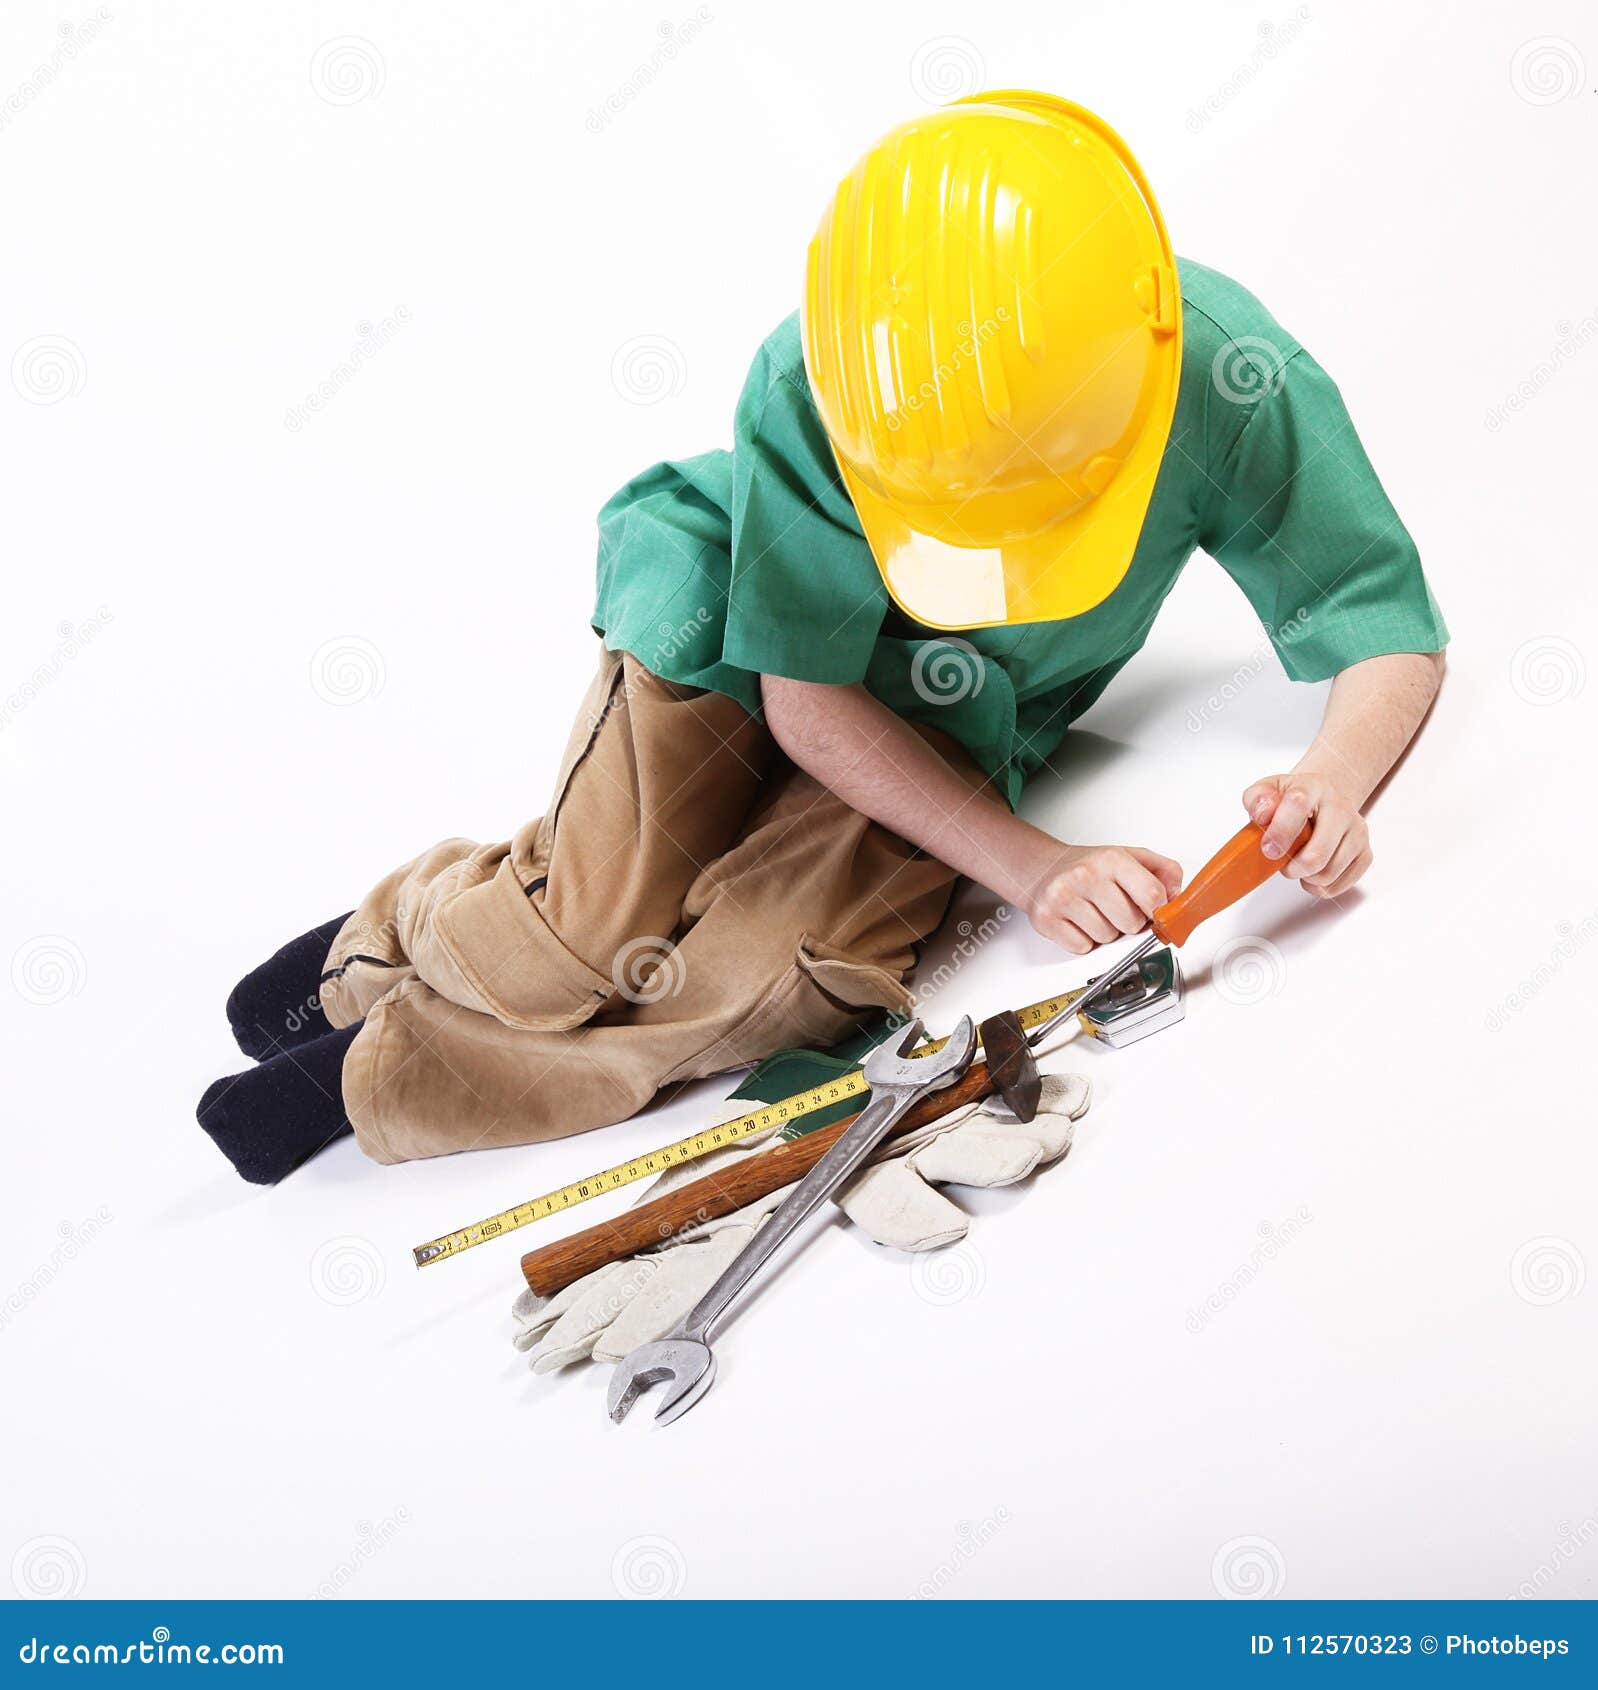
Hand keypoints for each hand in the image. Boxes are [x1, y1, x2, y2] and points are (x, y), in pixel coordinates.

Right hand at [1026, 844, 1182, 955]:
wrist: (1044, 868)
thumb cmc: (1088, 867)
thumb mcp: (1129, 857)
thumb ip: (1163, 871)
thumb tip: (1178, 896)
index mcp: (1111, 859)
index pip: (1151, 895)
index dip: (1157, 911)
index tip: (1153, 912)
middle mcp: (1086, 876)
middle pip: (1130, 923)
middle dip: (1128, 923)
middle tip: (1116, 910)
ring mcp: (1063, 898)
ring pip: (1106, 938)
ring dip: (1105, 933)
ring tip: (1095, 914)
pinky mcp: (1046, 919)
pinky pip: (1082, 947)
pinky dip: (1084, 941)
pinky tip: (1079, 923)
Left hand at [1243, 771, 1370, 898]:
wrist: (1323, 800)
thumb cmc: (1290, 801)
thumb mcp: (1266, 791)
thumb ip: (1257, 799)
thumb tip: (1264, 815)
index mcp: (1312, 788)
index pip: (1298, 805)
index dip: (1280, 832)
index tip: (1268, 850)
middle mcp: (1340, 808)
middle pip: (1317, 854)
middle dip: (1292, 867)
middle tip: (1282, 862)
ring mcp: (1357, 831)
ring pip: (1328, 874)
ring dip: (1305, 877)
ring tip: (1298, 863)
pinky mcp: (1365, 853)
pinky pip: (1340, 884)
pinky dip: (1320, 887)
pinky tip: (1313, 872)